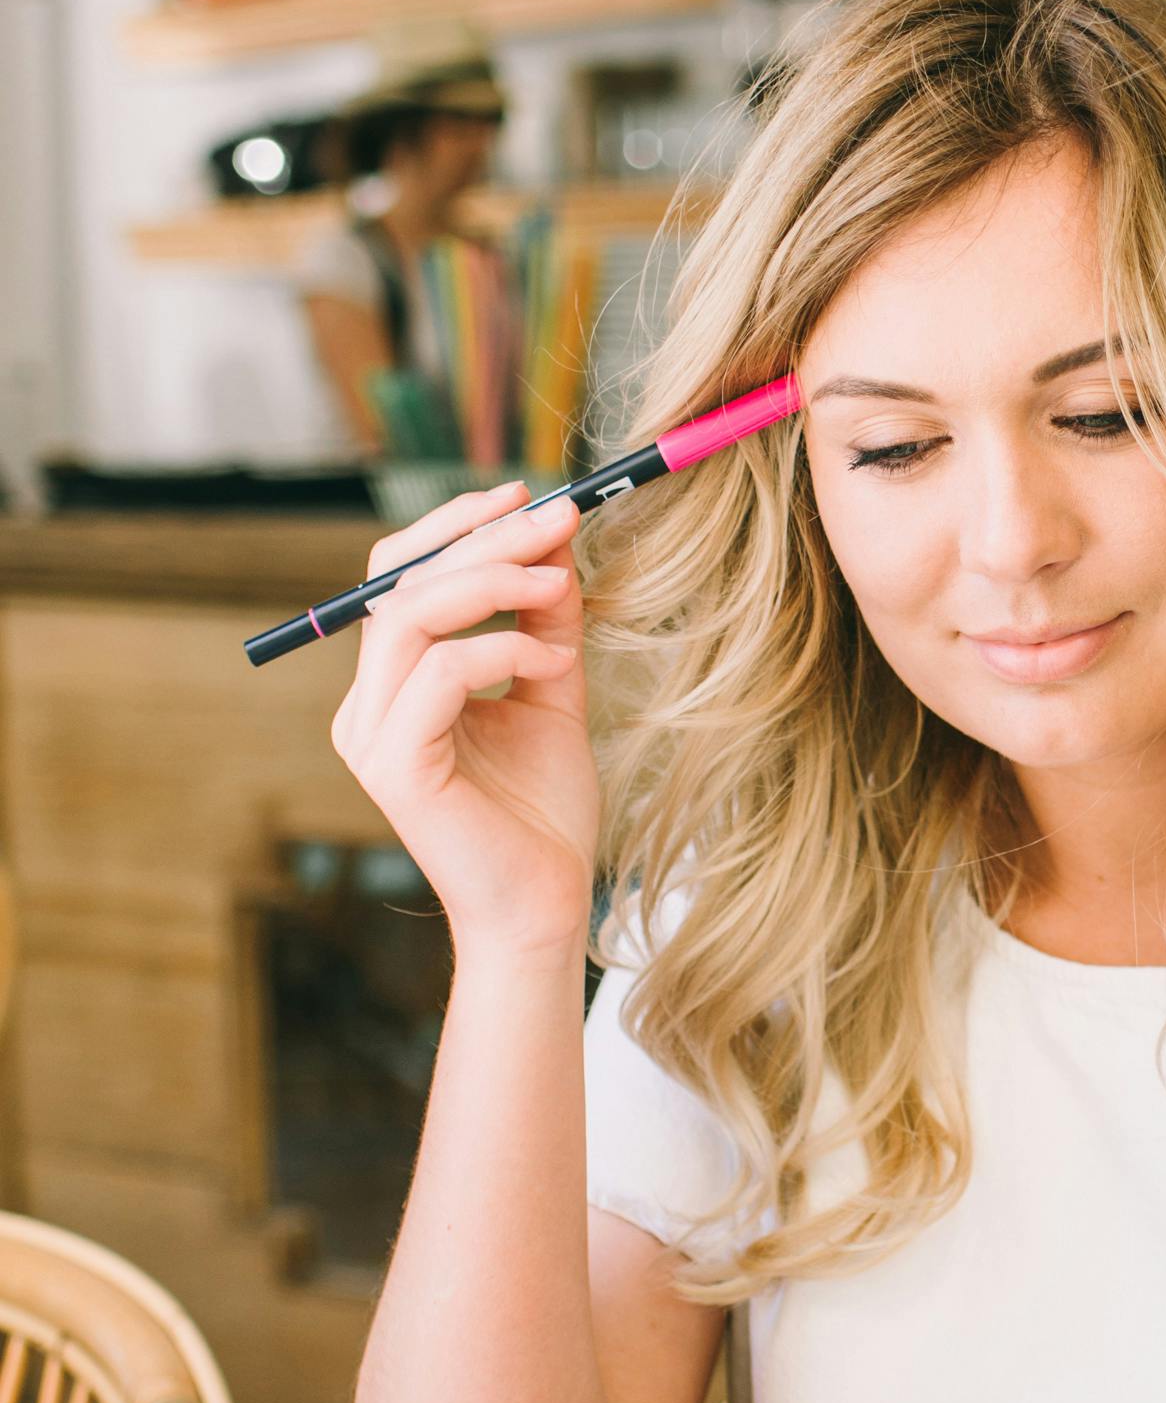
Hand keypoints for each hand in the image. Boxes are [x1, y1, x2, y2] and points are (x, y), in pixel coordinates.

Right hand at [330, 482, 596, 964]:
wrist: (546, 908)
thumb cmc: (544, 813)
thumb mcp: (553, 692)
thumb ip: (545, 621)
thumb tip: (556, 540)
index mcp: (393, 687)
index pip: (398, 578)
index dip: (455, 526)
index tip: (527, 495)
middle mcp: (368, 707)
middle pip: (400, 585)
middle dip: (483, 539)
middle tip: (558, 516)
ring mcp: (371, 737)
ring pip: (408, 618)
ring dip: (491, 583)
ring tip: (560, 582)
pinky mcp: (394, 769)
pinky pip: (438, 676)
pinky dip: (500, 649)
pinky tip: (552, 660)